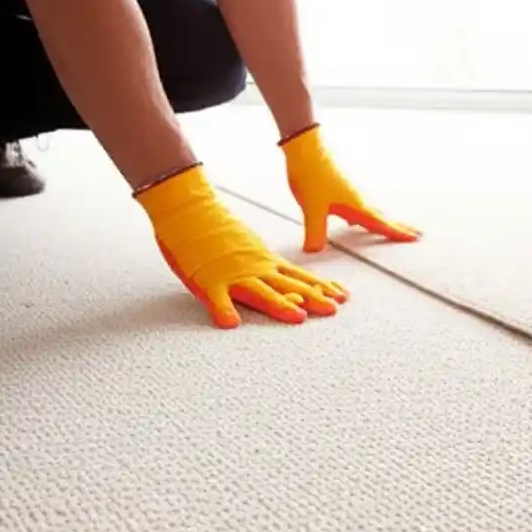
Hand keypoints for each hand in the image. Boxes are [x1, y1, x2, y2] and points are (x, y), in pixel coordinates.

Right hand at [136, 165, 347, 328]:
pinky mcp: (206, 280)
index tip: (341, 296)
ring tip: (298, 317)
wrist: (190, 209)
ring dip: (280, 305)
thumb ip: (269, 265)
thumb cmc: (216, 229)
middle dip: (312, 298)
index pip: (299, 277)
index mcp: (265, 261)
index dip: (321, 288)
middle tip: (333, 309)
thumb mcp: (252, 247)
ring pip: (260, 293)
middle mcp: (255, 269)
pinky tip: (230, 323)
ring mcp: (232, 275)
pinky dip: (222, 310)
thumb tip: (289, 282)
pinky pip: (214, 298)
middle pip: (288, 286)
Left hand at [280, 125, 420, 252]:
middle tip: (417, 234)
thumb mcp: (312, 208)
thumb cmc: (312, 175)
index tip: (414, 238)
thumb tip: (314, 251)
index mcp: (355, 206)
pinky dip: (364, 215)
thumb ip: (315, 231)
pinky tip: (353, 220)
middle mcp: (357, 200)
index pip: (380, 223)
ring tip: (392, 228)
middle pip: (382, 217)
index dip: (397, 232)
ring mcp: (348, 193)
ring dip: (383, 221)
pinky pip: (357, 207)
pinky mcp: (338, 189)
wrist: (305, 148)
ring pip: (371, 211)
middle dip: (399, 226)